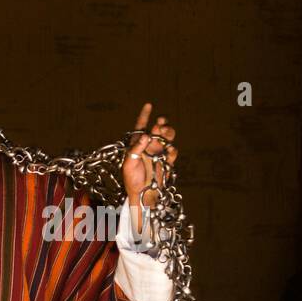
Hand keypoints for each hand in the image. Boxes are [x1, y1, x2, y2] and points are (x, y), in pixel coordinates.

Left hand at [122, 103, 176, 235]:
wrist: (142, 194)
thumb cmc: (131, 180)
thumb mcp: (129, 164)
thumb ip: (136, 149)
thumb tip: (146, 135)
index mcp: (137, 144)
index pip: (141, 126)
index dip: (144, 115)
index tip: (149, 105)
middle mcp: (148, 146)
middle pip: (158, 130)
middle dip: (161, 125)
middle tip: (161, 125)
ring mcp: (158, 153)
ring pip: (167, 138)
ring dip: (168, 134)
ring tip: (165, 134)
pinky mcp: (166, 161)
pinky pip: (172, 151)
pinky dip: (172, 149)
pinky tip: (169, 151)